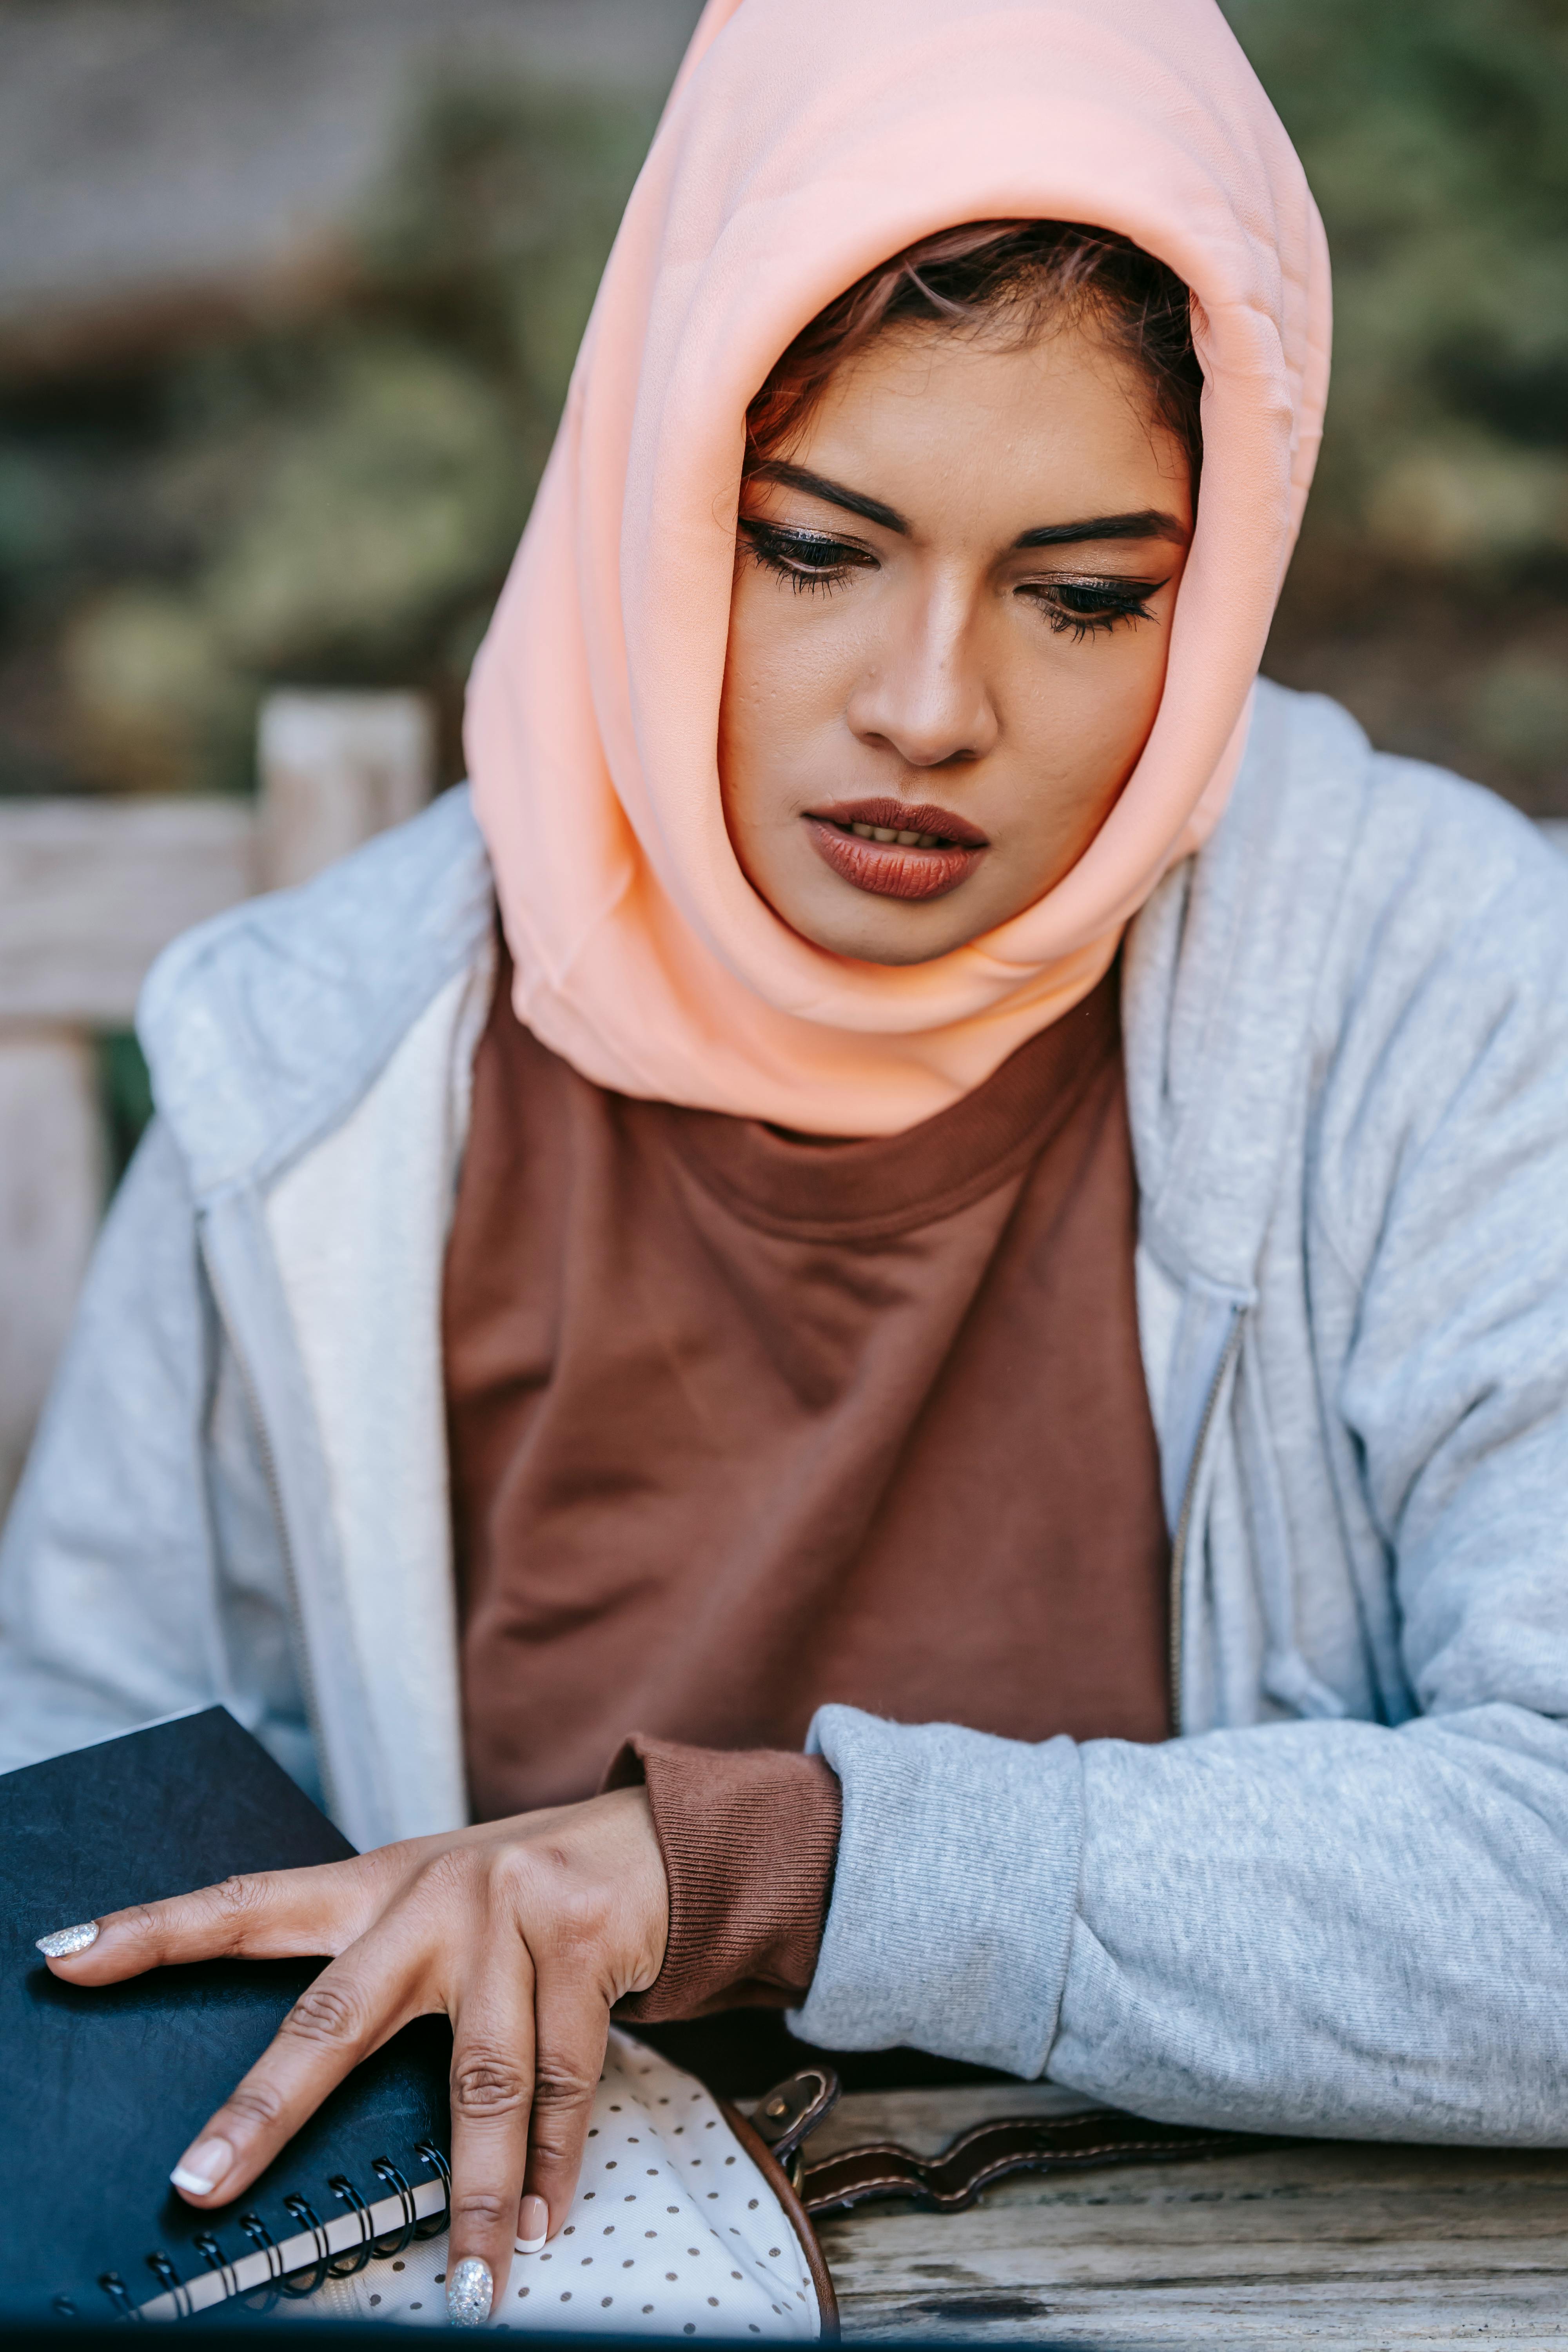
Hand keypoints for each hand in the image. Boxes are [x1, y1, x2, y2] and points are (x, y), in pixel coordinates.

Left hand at [40, 1787, 668, 2324]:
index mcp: (375, 1885)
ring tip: (470, 2286)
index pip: (243, 1904)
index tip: (64, 1958)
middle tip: (200, 2189)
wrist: (657, 1843)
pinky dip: (553, 2163)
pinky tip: (543, 2220)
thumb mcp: (435, 1910)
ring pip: (476, 2079)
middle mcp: (430, 1893)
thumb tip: (294, 2099)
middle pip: (331, 2017)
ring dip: (475, 2196)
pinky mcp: (580, 1937)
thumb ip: (373, 1973)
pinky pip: (560, 2078)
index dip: (151, 1930)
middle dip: (262, 2113)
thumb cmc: (525, 1898)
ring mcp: (507, 1913)